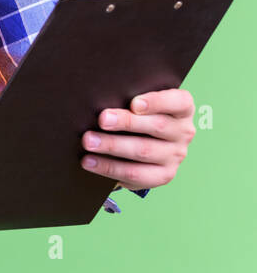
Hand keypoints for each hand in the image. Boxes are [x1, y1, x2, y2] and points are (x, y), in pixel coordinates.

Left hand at [80, 88, 195, 189]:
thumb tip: (99, 97)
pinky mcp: (163, 175)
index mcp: (182, 109)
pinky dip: (109, 167)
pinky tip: (90, 161)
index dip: (157, 102)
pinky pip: (135, 174)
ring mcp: (175, 155)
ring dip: (113, 145)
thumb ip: (127, 97)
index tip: (134, 104)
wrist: (140, 146)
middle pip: (157, 126)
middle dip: (126, 122)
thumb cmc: (135, 114)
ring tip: (89, 141)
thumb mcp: (137, 103)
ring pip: (143, 151)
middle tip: (102, 119)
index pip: (178, 102)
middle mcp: (183, 132)